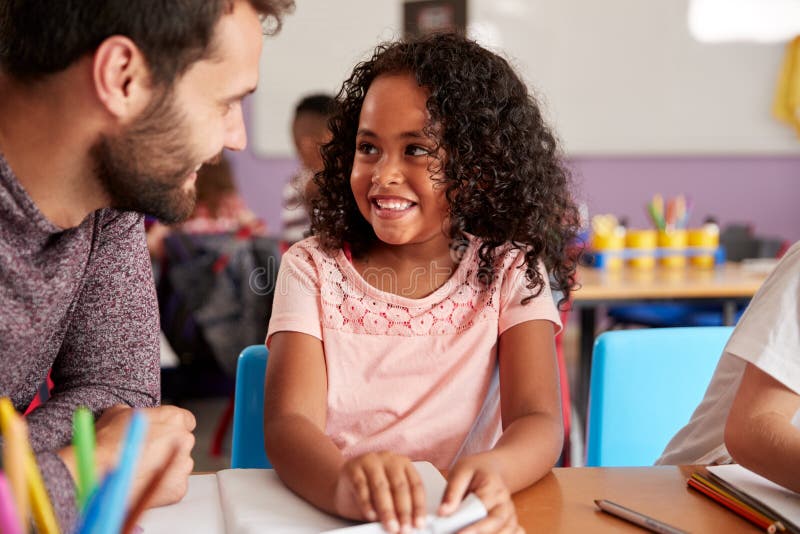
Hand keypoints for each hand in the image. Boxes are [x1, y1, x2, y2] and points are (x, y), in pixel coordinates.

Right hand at [65, 405, 195, 507]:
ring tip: (142, 470)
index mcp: (174, 418)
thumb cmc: (107, 443)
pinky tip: (143, 482)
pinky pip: (174, 486)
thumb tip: (132, 415)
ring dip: (166, 467)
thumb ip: (135, 413)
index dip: (170, 428)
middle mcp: (184, 439)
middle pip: (182, 443)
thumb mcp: (117, 413)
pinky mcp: (178, 487)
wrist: (98, 473)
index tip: (161, 434)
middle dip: (168, 448)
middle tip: (146, 455)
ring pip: (179, 465)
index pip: (186, 421)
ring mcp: (183, 465)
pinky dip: (162, 487)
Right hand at [334, 451, 426, 532]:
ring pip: (381, 487)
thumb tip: (407, 523)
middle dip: (403, 511)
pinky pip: (361, 487)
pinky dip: (367, 504)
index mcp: (403, 464)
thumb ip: (398, 507)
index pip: (415, 485)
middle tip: (404, 528)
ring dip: (387, 510)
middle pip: (399, 486)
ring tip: (390, 526)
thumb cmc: (370, 493)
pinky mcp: (352, 468)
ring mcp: (369, 460)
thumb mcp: (389, 498)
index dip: (418, 506)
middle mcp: (388, 458)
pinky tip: (371, 516)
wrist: (343, 486)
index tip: (418, 524)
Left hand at [440, 457, 521, 533]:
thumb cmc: (475, 471)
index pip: (482, 508)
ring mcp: (510, 516)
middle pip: (496, 524)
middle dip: (479, 533)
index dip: (471, 524)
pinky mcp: (510, 524)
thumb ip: (452, 491)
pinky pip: (515, 533)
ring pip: (506, 531)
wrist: (491, 469)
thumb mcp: (461, 472)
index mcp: (493, 488)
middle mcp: (505, 504)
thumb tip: (443, 512)